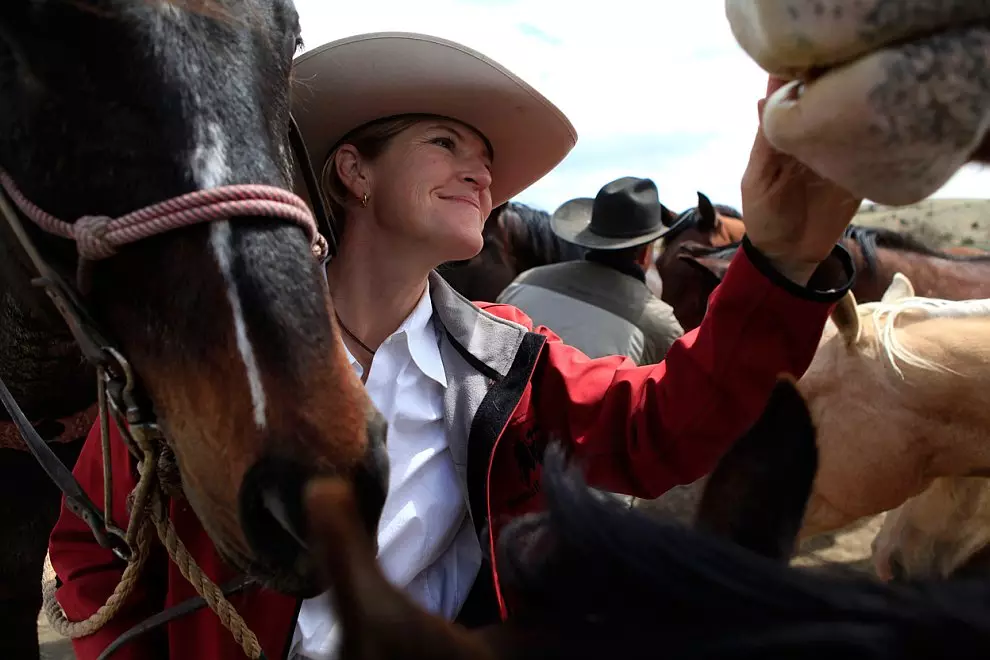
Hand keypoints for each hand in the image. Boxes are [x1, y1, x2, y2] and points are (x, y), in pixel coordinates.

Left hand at [741, 76, 862, 285]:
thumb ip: (764, 143)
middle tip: (841, 78)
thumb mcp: (758, 179)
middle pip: (828, 106)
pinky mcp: (859, 176)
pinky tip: (879, 128)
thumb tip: (760, 100)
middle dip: (834, 89)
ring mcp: (839, 157)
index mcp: (786, 137)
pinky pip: (871, 154)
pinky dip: (875, 142)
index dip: (800, 80)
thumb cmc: (764, 216)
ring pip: (852, 125)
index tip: (807, 66)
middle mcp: (814, 141)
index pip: (795, 100)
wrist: (787, 255)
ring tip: (862, 97)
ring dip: (858, 111)